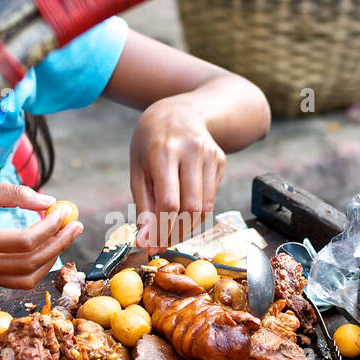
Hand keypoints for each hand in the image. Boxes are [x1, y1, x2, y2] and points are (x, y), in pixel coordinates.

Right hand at [0, 181, 82, 288]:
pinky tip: (45, 246)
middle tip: (74, 223)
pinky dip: (35, 266)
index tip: (64, 209)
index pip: (23, 242)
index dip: (50, 227)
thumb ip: (12, 194)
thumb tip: (48, 201)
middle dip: (58, 242)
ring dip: (50, 258)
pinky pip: (14, 280)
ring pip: (25, 278)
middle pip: (29, 263)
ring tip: (63, 234)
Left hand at [129, 99, 225, 252]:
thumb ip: (143, 205)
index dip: (161, 230)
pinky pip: (211, 196)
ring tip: (170, 234)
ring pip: (205, 207)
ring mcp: (210, 154)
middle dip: (176, 233)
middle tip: (162, 245)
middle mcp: (191, 150)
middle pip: (191, 207)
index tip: (152, 248)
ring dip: (188, 228)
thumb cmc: (151, 143)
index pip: (168, 202)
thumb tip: (146, 241)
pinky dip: (197, 211)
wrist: (180, 111)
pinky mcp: (221, 159)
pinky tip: (183, 209)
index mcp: (164, 150)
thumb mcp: (139, 169)